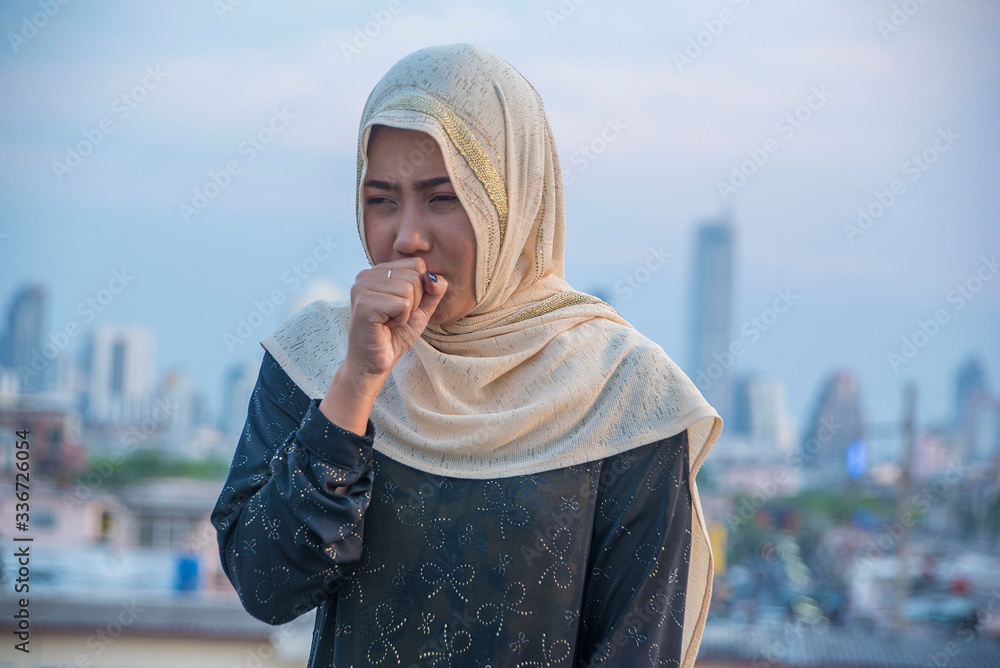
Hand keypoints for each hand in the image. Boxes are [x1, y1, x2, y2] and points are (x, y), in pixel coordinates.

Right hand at [346, 257, 447, 379]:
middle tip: (394, 318)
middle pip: (415, 276)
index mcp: (378, 271)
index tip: (401, 307)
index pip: (417, 264)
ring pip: (409, 289)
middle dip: (414, 303)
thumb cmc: (393, 336)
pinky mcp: (364, 303)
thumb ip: (432, 292)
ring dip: (406, 313)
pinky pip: (402, 304)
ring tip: (389, 322)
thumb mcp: (420, 310)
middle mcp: (366, 274)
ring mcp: (362, 287)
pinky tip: (385, 326)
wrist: (374, 363)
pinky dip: (401, 320)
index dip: (419, 290)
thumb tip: (436, 277)